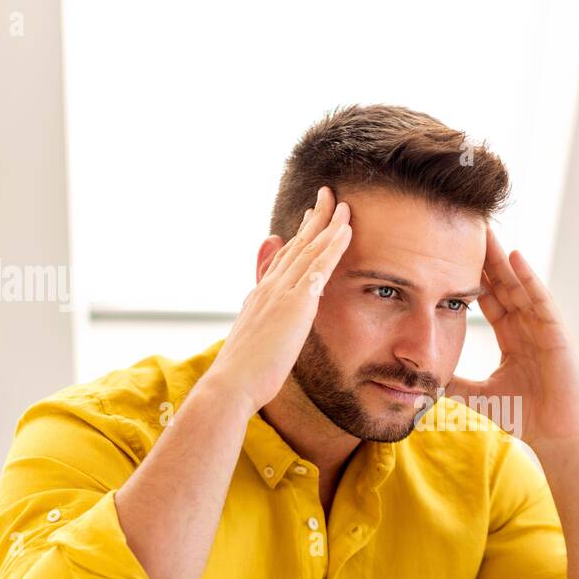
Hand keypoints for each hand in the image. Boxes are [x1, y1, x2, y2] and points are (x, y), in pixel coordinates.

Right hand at [207, 186, 351, 410]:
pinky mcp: (295, 303)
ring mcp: (281, 292)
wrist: (233, 383)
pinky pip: (319, 267)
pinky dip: (333, 246)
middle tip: (327, 196)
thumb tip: (265, 318)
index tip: (310, 219)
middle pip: (297, 246)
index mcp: (260, 297)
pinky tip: (346, 230)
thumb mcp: (253, 343)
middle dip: (315, 219)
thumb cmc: (243, 374)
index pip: (283, 260)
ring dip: (328, 224)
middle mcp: (269, 288)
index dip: (299, 238)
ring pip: (309, 249)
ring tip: (344, 204)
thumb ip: (261, 325)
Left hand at [447, 227, 578, 451]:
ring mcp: (543, 327)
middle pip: (504, 285)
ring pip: (520, 285)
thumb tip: (425, 380)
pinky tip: (515, 257)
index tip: (451, 255)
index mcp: (513, 338)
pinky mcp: (556, 333)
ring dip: (504, 259)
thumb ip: (458, 385)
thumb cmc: (527, 417)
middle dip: (486, 259)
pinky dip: (529, 278)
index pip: (490, 300)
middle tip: (466, 229)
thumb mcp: (482, 396)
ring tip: (486, 232)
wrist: (557, 436)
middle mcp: (528, 327)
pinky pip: (540, 299)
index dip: (472, 278)